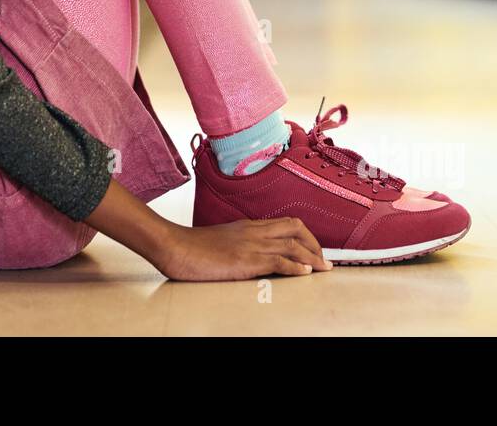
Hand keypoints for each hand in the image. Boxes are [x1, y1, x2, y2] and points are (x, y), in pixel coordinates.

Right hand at [152, 219, 332, 281]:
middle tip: (323, 261)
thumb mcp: (221, 241)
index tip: (313, 250)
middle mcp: (253, 231)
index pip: (285, 223)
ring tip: (323, 269)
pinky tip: (304, 273)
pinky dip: (295, 267)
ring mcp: (250, 244)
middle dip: (314, 244)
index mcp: (247, 226)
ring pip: (292, 244)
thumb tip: (252, 257)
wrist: (173, 246)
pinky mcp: (245, 260)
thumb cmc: (191, 247)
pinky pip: (277, 260)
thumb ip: (239, 244)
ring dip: (312, 257)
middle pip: (295, 228)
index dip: (305, 236)